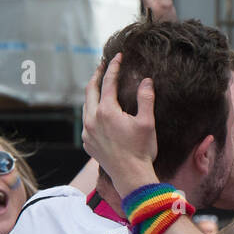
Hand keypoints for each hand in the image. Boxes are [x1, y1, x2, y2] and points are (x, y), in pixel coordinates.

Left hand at [82, 53, 158, 197]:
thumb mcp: (147, 123)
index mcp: (106, 111)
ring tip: (99, 87)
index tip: (117, 57)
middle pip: (90, 90)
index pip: (108, 82)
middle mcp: (92, 119)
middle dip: (97, 75)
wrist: (131, 176)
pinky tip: (97, 112)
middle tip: (103, 65)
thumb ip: (146, 99)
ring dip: (92, 93)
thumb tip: (146, 80)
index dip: (113, 67)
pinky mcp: (87, 143)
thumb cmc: (141, 150)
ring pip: (86, 105)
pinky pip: (86, 121)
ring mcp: (88, 132)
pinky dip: (91, 111)